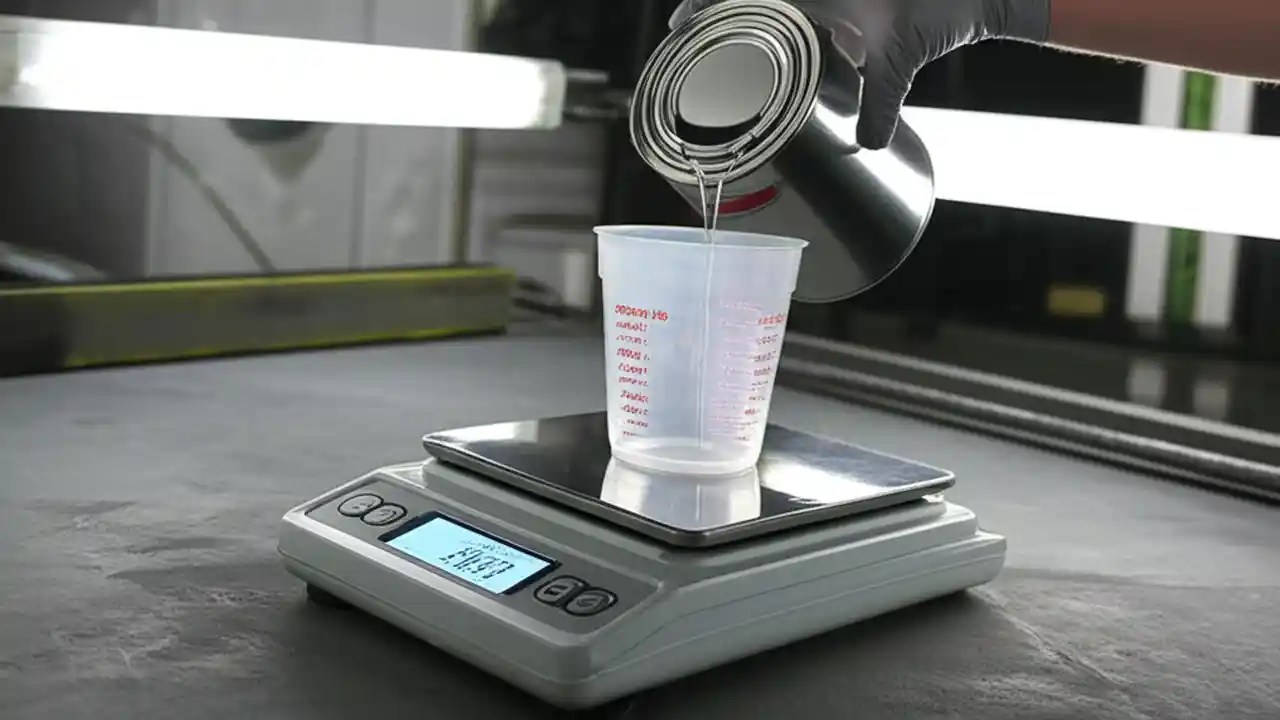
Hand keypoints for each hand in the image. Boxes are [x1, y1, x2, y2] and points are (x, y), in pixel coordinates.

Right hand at [670, 0, 1050, 148]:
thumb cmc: (943, 5)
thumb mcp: (901, 55)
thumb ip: (881, 103)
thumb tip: (867, 146)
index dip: (706, 4)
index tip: (681, 27)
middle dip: (717, 15)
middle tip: (690, 46)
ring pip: (778, 4)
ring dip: (748, 21)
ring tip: (722, 55)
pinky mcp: (850, 2)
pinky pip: (804, 11)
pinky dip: (785, 27)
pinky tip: (777, 55)